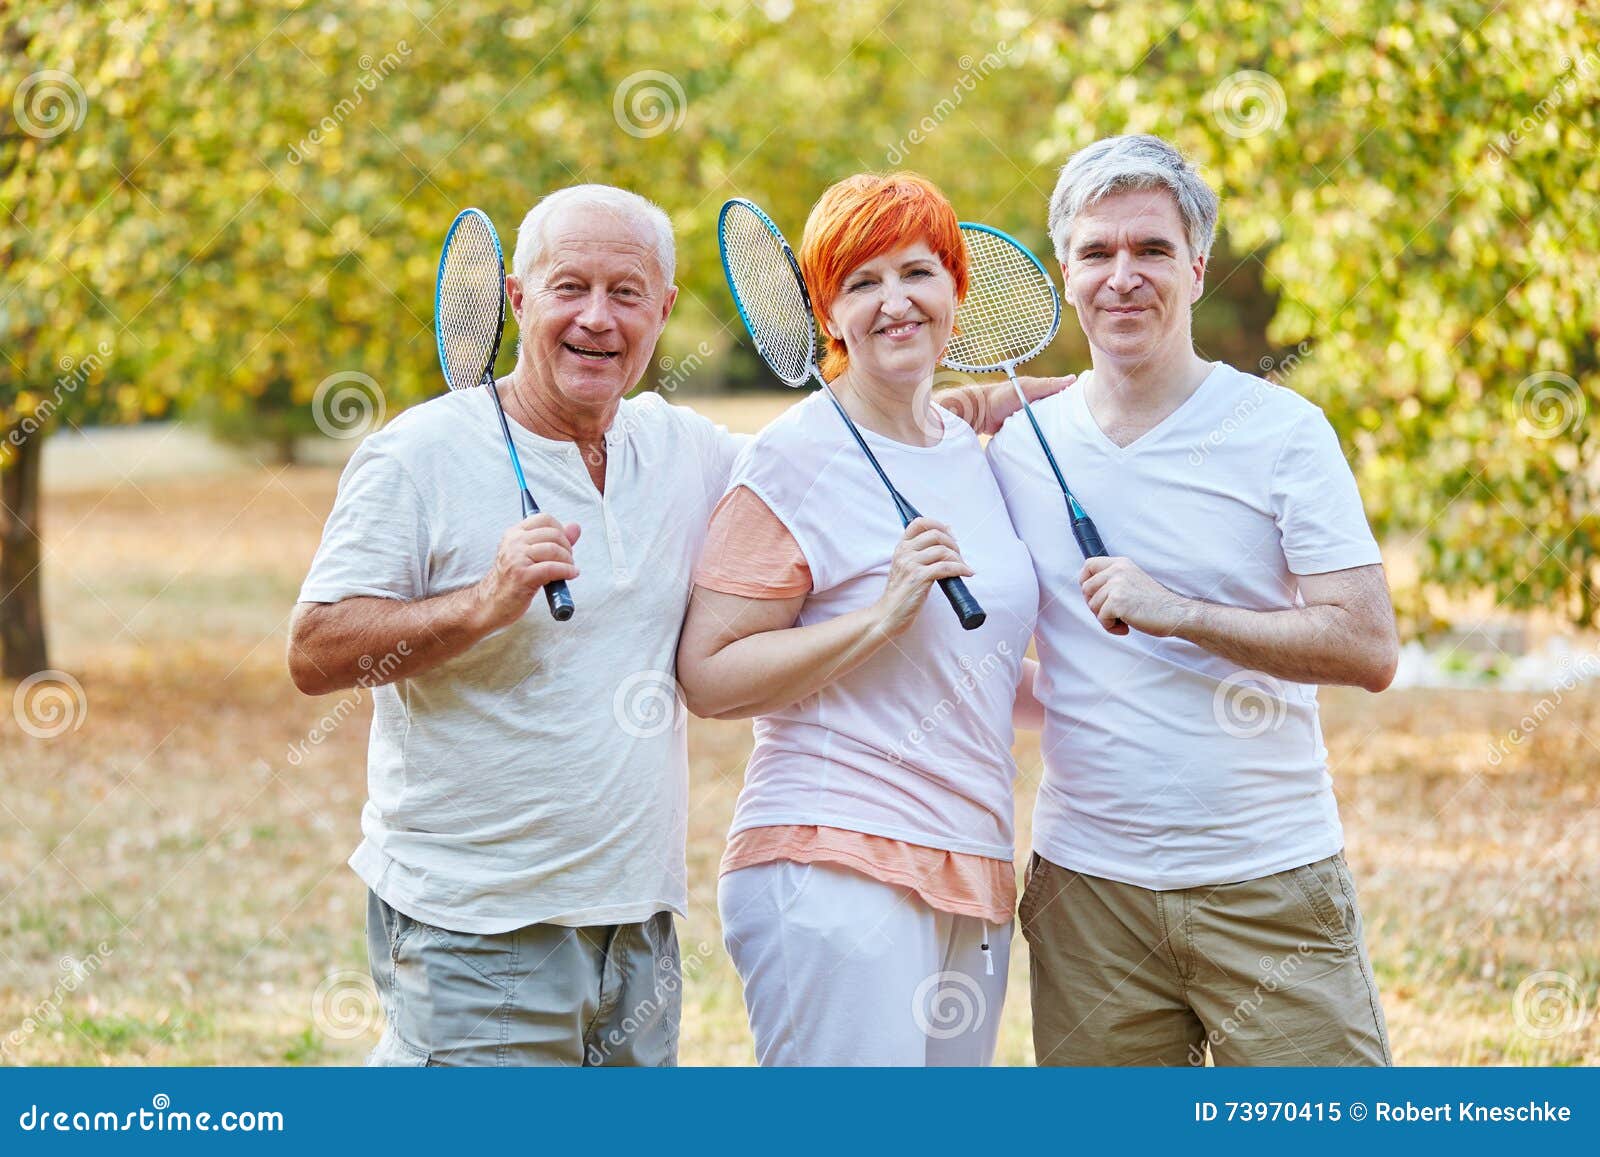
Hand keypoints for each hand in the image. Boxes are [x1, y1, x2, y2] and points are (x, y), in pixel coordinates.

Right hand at [476, 513, 580, 629]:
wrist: (491, 603)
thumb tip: (575, 527)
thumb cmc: (512, 580)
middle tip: (568, 560)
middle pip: (553, 534)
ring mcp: (517, 558)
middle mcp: (514, 542)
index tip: (564, 544)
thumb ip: (553, 540)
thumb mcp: (529, 555)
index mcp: (514, 533)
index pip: (545, 519)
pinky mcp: (522, 576)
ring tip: (569, 569)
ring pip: (554, 550)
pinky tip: (570, 575)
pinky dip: (567, 572)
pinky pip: (553, 568)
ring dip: (568, 561)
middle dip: (567, 547)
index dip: (560, 530)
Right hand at [873, 517, 972, 638]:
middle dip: (953, 543)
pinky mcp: (919, 578)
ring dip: (958, 558)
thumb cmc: (901, 593)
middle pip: (935, 534)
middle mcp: (904, 552)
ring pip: (943, 550)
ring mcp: (910, 565)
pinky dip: (960, 569)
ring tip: (963, 567)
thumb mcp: (905, 567)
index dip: (938, 524)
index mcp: (901, 547)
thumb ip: (920, 552)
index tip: (950, 534)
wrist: (888, 615)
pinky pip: (946, 567)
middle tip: (959, 555)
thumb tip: (947, 535)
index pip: (919, 523)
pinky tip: (966, 573)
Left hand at [981, 374, 1077, 435]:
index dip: (1074, 403)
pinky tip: (1048, 445)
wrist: (980, 414)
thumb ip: (1047, 384)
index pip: (1064, 398)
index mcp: (1042, 393)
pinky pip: (1037, 436)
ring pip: (1049, 426)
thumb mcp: (1026, 388)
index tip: (1084, 412)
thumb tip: (1073, 379)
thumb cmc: (1001, 396)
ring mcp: (1032, 419)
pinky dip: (1041, 439)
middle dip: (1065, 421)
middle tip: (1075, 430)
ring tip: (1064, 439)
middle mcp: (1039, 405)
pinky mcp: (1025, 431)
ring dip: (1053, 431)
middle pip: (1059, 414)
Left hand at [1079, 556, 1188, 636]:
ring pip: (1093, 606)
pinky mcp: (1117, 602)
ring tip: (1125, 619)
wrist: (1175, 613)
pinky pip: (1101, 619)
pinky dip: (1111, 627)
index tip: (1092, 594)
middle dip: (1095, 605)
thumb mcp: (1132, 581)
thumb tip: (1088, 589)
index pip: (1089, 564)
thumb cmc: (1155, 603)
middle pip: (1086, 589)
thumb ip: (1113, 580)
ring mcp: (1117, 585)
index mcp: (1121, 564)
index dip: (1085, 580)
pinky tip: (1127, 627)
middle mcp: (1117, 570)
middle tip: (1113, 613)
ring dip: (1106, 618)